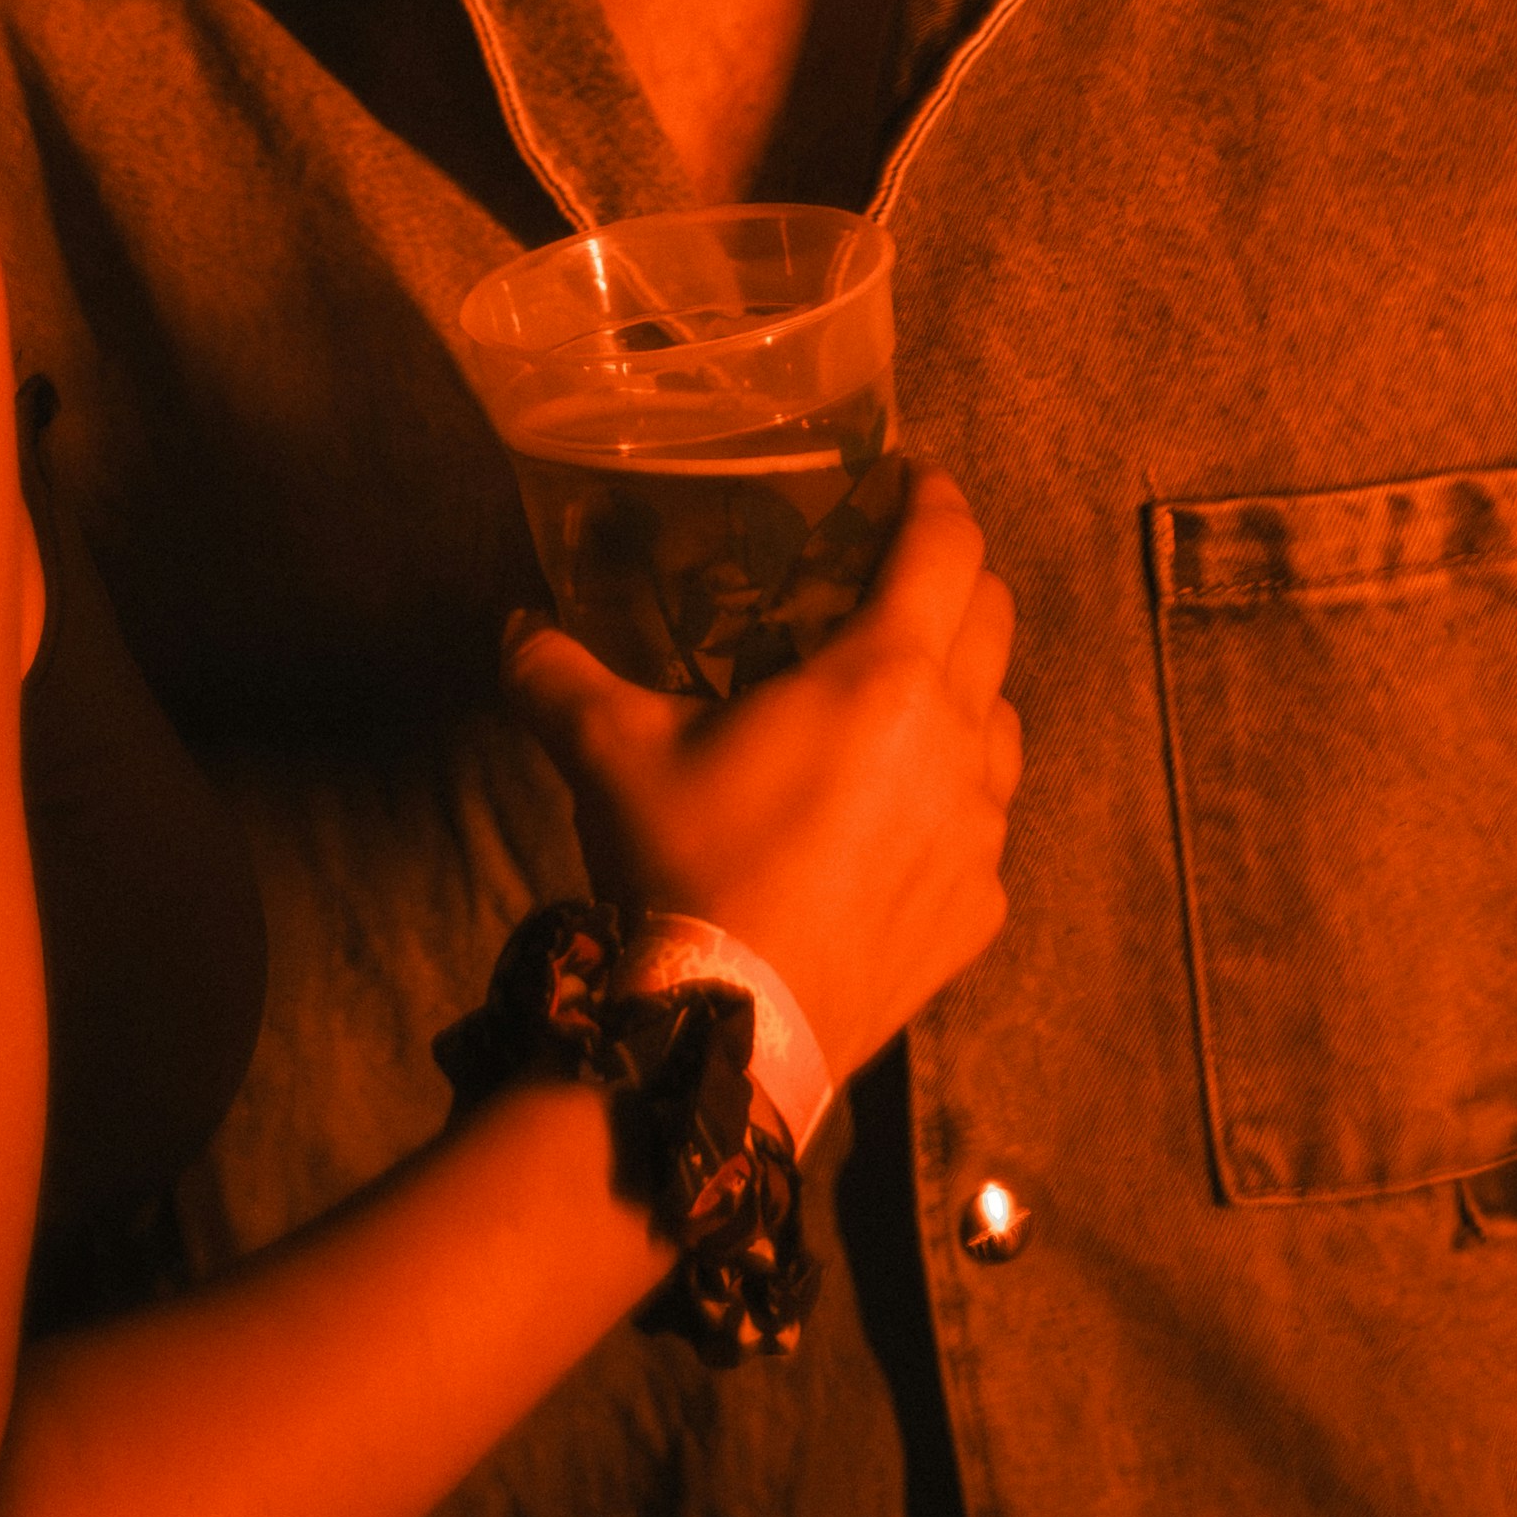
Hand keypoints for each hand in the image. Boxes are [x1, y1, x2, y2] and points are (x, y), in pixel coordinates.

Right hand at [498, 464, 1019, 1086]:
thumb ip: (558, 672)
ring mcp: (979, 835)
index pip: (947, 548)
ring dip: (964, 688)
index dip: (932, 498)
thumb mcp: (608, 752)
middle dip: (953, 577)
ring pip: (1002, 722)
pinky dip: (954, 798)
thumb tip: (515, 628)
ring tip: (902, 697)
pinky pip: (984, 826)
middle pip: (994, 618)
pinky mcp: (977, 912)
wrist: (725, 1038)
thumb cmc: (684, 866)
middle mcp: (957, 743)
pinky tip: (896, 820)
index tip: (908, 479)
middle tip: (897, 571)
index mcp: (884, 676)